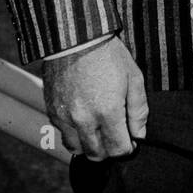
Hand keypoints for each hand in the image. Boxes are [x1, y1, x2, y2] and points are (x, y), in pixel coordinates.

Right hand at [42, 35, 148, 159]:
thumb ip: (139, 110)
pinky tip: (83, 119)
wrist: (76, 37)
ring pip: (77, 149)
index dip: (127, 148)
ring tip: (98, 130)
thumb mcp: (133, 77)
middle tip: (115, 135)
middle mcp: (84, 119)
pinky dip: (74, 133)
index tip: (130, 141)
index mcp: (108, 112)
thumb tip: (140, 134)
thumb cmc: (108, 55)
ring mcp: (65, 117)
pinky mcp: (52, 111)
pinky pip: (63, 135)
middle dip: (109, 150)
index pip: (118, 149)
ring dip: (89, 145)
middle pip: (97, 154)